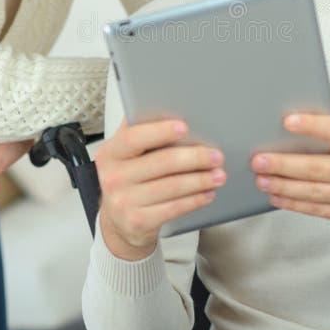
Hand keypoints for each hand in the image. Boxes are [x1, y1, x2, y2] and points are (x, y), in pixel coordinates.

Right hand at [96, 119, 225, 260]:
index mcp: (111, 153)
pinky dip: (195, 199)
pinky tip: (207, 193)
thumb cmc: (128, 178)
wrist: (118, 220)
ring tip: (219, 174)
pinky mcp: (138, 221)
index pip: (134, 137)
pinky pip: (174, 208)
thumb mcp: (125, 154)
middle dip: (195, 157)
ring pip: (172, 187)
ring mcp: (124, 202)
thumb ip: (140, 131)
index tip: (184, 127)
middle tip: (216, 155)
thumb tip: (170, 107)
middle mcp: (113, 177)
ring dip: (201, 179)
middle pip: (162, 162)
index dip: (160, 131)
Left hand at [251, 113, 329, 230]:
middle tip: (259, 160)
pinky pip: (317, 210)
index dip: (312, 126)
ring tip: (261, 180)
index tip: (288, 121)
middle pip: (316, 168)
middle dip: (283, 165)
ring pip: (312, 192)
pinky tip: (276, 197)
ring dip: (282, 186)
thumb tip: (296, 131)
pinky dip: (293, 203)